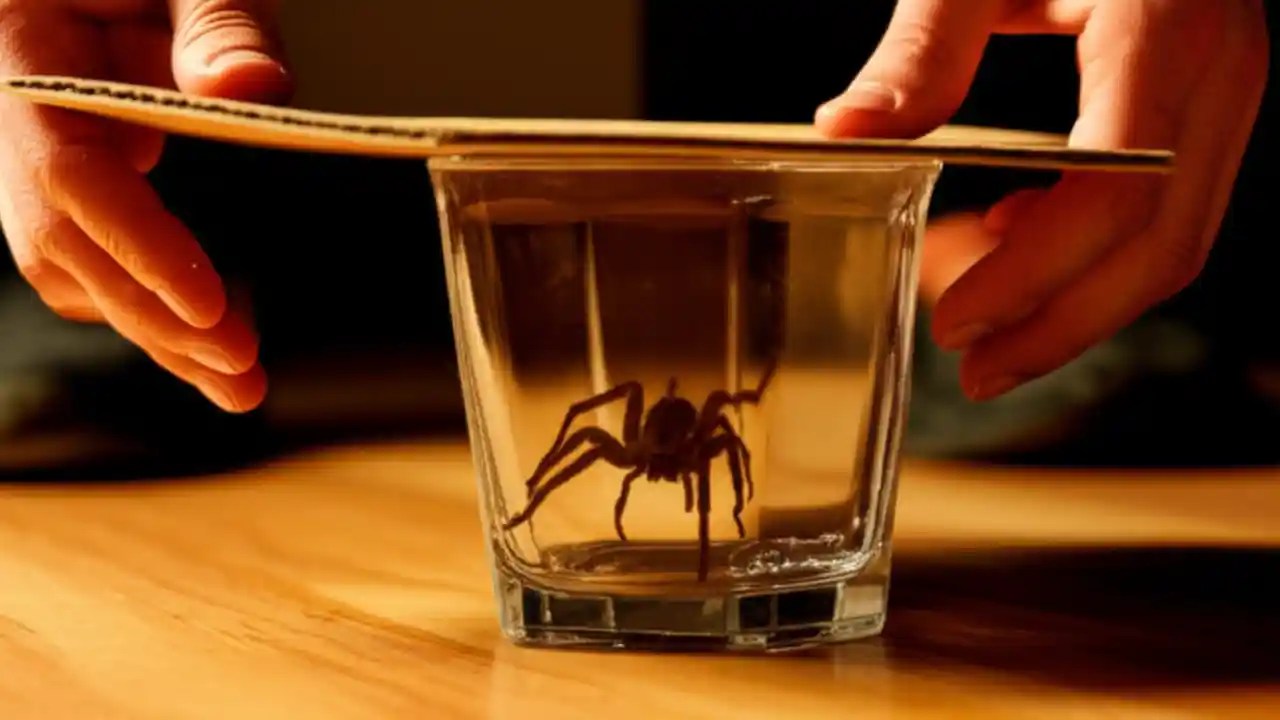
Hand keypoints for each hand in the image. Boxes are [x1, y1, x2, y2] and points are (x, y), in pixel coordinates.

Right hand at [0, 0, 290, 411]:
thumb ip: (219, 22)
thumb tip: (253, 89)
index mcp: (28, 61)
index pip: (68, 173)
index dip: (137, 246)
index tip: (210, 306)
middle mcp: (23, 126)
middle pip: (66, 246)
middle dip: (154, 319)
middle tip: (241, 374)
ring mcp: (45, 159)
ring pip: (76, 271)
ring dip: (154, 335)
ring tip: (232, 385)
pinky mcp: (82, 183)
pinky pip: (97, 262)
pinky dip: (149, 310)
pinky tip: (204, 347)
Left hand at [816, 0, 1268, 400]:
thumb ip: (922, 51)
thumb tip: (844, 132)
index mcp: (1167, 33)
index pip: (1115, 193)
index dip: (1037, 275)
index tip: (957, 320)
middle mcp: (1220, 76)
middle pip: (1159, 248)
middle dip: (1062, 325)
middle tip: (972, 370)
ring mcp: (1227, 94)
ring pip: (1172, 243)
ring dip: (1078, 306)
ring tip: (988, 337)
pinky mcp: (1205, 104)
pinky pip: (1167, 208)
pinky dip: (1090, 249)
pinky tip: (1012, 245)